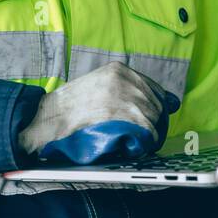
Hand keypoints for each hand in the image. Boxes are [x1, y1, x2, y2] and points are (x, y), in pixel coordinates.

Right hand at [17, 61, 180, 164]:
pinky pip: (148, 135)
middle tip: (135, 138)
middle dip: (151, 125)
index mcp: (120, 71)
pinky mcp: (123, 119)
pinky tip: (127, 147)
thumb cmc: (69, 110)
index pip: (156, 91)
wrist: (43, 122)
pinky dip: (141, 144)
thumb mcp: (99, 87)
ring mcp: (125, 99)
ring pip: (154, 122)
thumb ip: (130, 91)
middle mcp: (125, 81)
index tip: (150, 121)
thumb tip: (174, 102)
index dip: (155, 110)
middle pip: (157, 108)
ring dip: (145, 136)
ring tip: (127, 143)